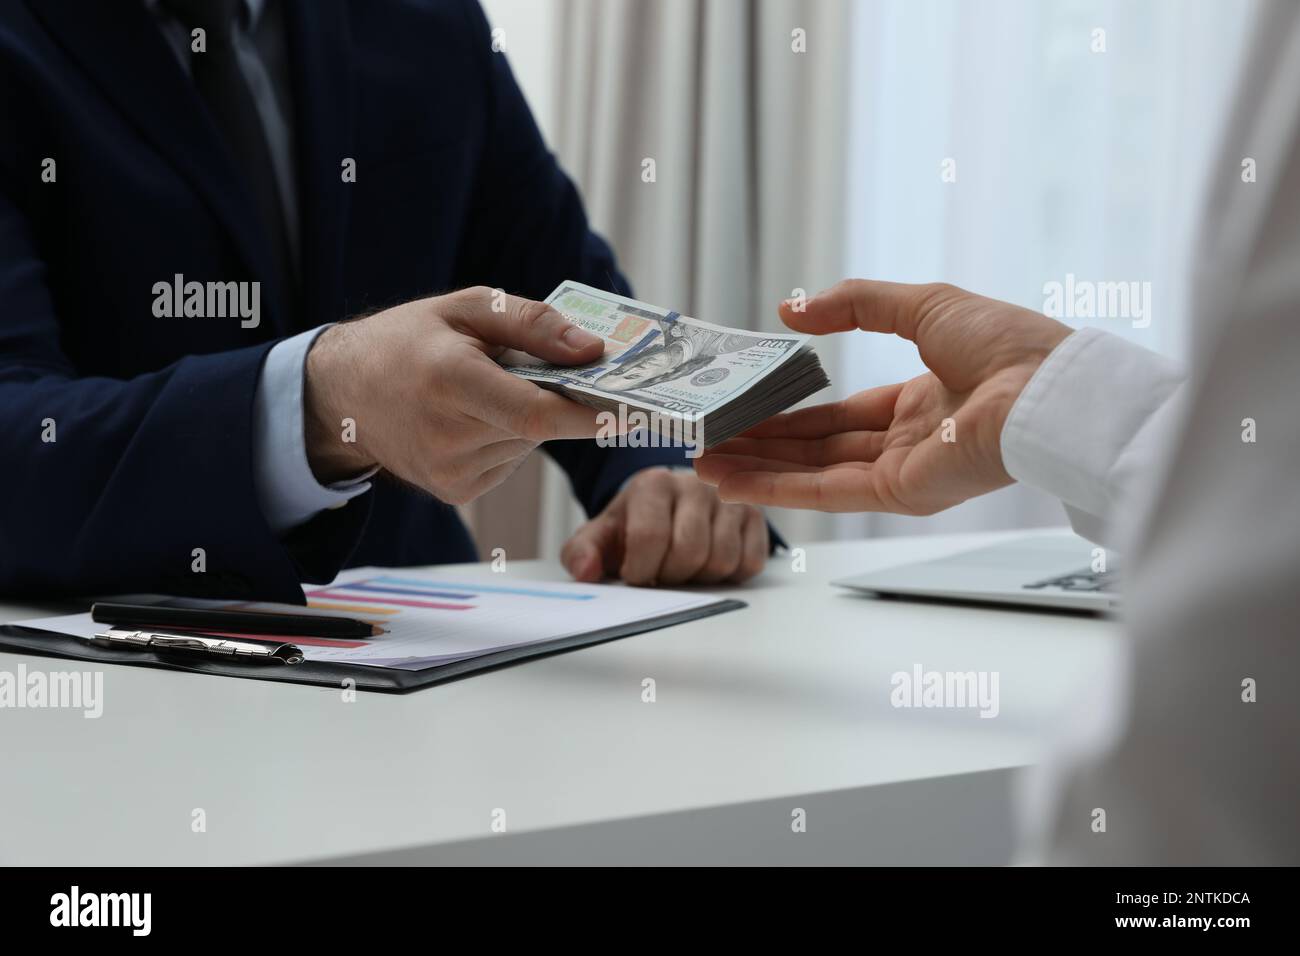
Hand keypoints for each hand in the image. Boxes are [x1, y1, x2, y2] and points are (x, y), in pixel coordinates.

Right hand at [305, 286, 606, 503]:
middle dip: (559, 399)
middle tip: (552, 371)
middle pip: (539, 426)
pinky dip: (507, 438)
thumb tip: (595, 350)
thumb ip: (535, 325)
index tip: (634, 409)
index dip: (591, 414)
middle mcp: (446, 434)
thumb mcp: (469, 307)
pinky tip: (475, 419)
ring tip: (488, 390)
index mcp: (449, 379)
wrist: (344, 393)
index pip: (537, 411)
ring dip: (528, 418)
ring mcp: (449, 471)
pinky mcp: (455, 492)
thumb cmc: (411, 339)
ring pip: (527, 444)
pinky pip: (509, 462)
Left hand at [561, 468, 768, 585]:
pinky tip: (707, 563)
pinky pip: (749, 564)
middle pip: (689, 552)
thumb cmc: (635, 525)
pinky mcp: (755, 517)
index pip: (649, 537)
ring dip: (698, 577)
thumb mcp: (602, 536)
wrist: (668, 508)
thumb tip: (585, 573)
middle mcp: (696, 483)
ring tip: (682, 565)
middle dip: (670, 576)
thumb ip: (582, 552)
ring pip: (721, 560)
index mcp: (653, 483)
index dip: (640, 570)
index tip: (635, 574)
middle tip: (660, 572)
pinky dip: (728, 575)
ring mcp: (729, 499)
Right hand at [694, 280, 1071, 513]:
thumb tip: (792, 311)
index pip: (840, 415)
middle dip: (761, 446)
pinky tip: (733, 480)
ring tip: (703, 463)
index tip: (746, 411)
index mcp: (921, 401)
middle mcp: (908, 442)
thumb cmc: (1003, 342)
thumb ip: (856, 305)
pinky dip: (775, 487)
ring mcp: (901, 473)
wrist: (1046, 387)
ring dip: (756, 469)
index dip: (791, 415)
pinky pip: (825, 492)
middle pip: (818, 448)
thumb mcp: (920, 304)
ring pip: (812, 473)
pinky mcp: (898, 494)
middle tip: (710, 440)